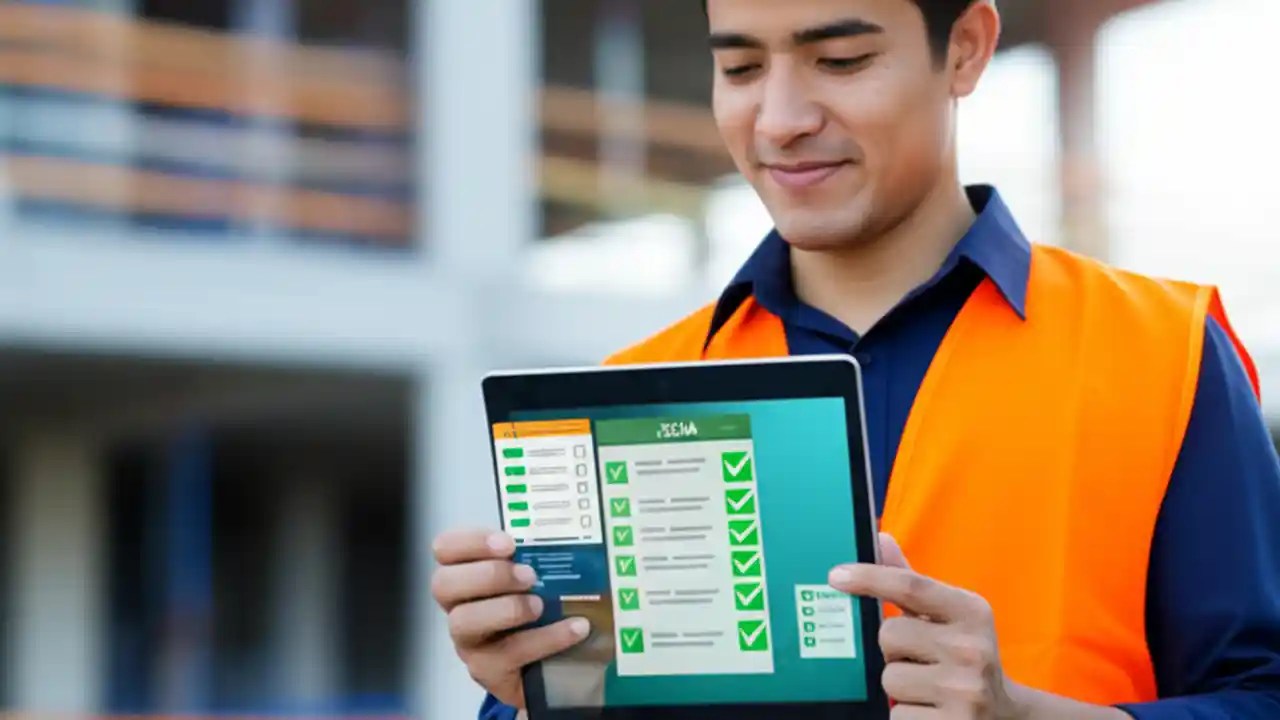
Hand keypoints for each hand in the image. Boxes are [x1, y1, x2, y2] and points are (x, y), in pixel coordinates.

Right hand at [431, 529, 589, 708]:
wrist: (547, 665)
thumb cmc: (535, 608)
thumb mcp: (532, 578)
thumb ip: (535, 556)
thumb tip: (566, 530)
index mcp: (464, 574)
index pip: (445, 548)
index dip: (471, 542)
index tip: (509, 544)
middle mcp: (458, 606)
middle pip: (444, 584)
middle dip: (488, 575)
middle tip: (529, 575)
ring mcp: (468, 641)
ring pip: (464, 621)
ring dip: (507, 608)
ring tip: (541, 606)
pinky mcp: (487, 670)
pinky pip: (509, 653)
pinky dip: (547, 638)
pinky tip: (575, 628)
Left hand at [830, 534, 1128, 719]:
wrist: (1004, 716)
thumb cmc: (962, 656)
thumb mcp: (946, 616)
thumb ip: (910, 582)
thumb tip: (879, 539)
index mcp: (971, 611)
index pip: (911, 586)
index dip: (869, 577)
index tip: (834, 575)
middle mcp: (972, 649)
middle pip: (889, 635)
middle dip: (892, 648)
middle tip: (917, 657)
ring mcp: (964, 692)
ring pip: (888, 678)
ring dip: (898, 684)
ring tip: (926, 686)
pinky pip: (895, 715)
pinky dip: (904, 714)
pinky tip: (929, 710)